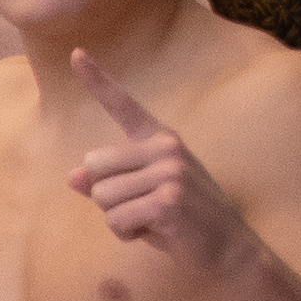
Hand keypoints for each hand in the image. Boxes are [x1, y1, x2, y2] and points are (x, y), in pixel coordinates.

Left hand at [67, 56, 246, 271]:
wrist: (228, 248)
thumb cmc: (181, 221)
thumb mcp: (142, 196)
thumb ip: (108, 183)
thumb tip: (72, 177)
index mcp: (159, 139)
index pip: (123, 104)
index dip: (96, 79)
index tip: (75, 53)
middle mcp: (165, 147)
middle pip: (92, 166)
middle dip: (104, 196)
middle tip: (141, 207)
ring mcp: (170, 172)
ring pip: (101, 197)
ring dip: (117, 219)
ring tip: (152, 220)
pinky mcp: (169, 200)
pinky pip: (117, 220)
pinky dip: (128, 234)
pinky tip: (157, 232)